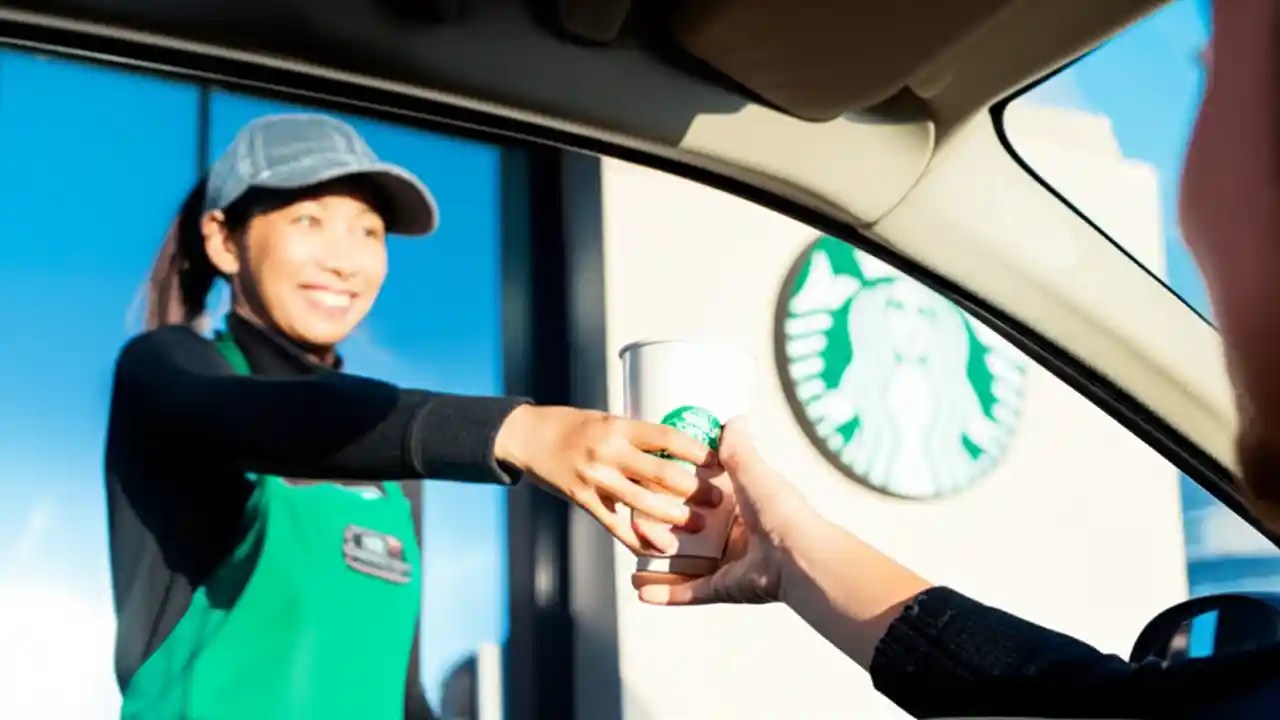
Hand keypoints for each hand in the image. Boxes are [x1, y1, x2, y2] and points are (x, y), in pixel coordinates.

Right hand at [494, 405, 721, 552]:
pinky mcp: (584, 501)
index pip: (667, 438)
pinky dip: (639, 541)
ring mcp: (595, 479)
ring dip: (674, 519)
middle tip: (718, 499)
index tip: (719, 460)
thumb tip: (679, 448)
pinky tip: (659, 550)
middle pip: (662, 474)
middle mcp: (609, 453)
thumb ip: (638, 437)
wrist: (526, 437)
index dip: (696, 451)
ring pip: (643, 504)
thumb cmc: (571, 425)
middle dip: (694, 489)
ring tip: (698, 526)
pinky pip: (616, 527)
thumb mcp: (607, 419)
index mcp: (619, 427)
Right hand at [635, 418, 816, 604]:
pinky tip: (641, 591)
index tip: (649, 487)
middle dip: (659, 533)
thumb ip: (737, 448)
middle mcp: (735, 535)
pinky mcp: (724, 588)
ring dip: (657, 566)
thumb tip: (736, 418)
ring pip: (685, 564)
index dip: (676, 493)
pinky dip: (666, 592)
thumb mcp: (752, 470)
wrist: (798, 554)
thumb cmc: (780, 509)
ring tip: (631, 565)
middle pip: (689, 533)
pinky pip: (690, 591)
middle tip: (634, 526)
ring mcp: (729, 564)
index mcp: (743, 505)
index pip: (702, 498)